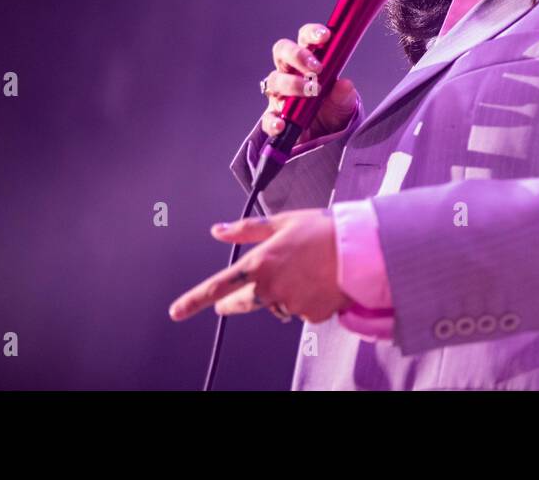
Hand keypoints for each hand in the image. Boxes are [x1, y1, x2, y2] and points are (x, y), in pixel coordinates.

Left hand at [167, 209, 352, 323]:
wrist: (362, 249)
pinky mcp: (310, 316)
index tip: (176, 312)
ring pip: (275, 305)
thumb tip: (217, 231)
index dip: (194, 301)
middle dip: (237, 299)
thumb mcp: (282, 221)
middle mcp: (271, 288)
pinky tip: (320, 282)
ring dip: (280, 294)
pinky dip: (306, 299)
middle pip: (243, 303)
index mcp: (260, 263)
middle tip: (249, 287)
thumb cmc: (322, 229)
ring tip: (305, 270)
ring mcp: (290, 305)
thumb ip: (246, 230)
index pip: (218, 287)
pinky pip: (300, 310)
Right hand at [260, 22, 359, 147]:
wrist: (326, 138)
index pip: (304, 39)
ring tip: (311, 91)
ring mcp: (279, 95)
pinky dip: (273, 121)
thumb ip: (344, 95)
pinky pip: (268, 118)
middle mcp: (290, 73)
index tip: (326, 36)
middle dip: (298, 55)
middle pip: (282, 52)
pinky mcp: (274, 118)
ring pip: (275, 80)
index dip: (312, 34)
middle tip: (317, 67)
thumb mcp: (344, 103)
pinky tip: (282, 125)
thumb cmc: (332, 110)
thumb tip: (345, 84)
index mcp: (307, 62)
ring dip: (292, 83)